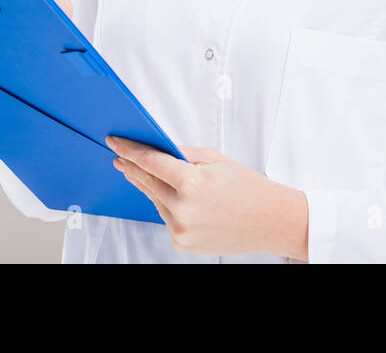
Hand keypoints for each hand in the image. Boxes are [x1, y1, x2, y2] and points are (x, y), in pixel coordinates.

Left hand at [106, 136, 308, 260]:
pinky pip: (166, 218)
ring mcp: (181, 229)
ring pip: (155, 201)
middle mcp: (184, 208)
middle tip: (120, 158)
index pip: (151, 162)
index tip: (116, 142)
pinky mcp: (182, 243)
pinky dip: (167, 206)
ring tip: (142, 174)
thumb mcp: (216, 159)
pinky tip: (173, 198)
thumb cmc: (247, 187)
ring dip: (150, 187)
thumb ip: (184, 153)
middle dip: (132, 168)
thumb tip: (158, 150)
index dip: (130, 150)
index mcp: (192, 182)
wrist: (269, 221)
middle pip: (147, 182)